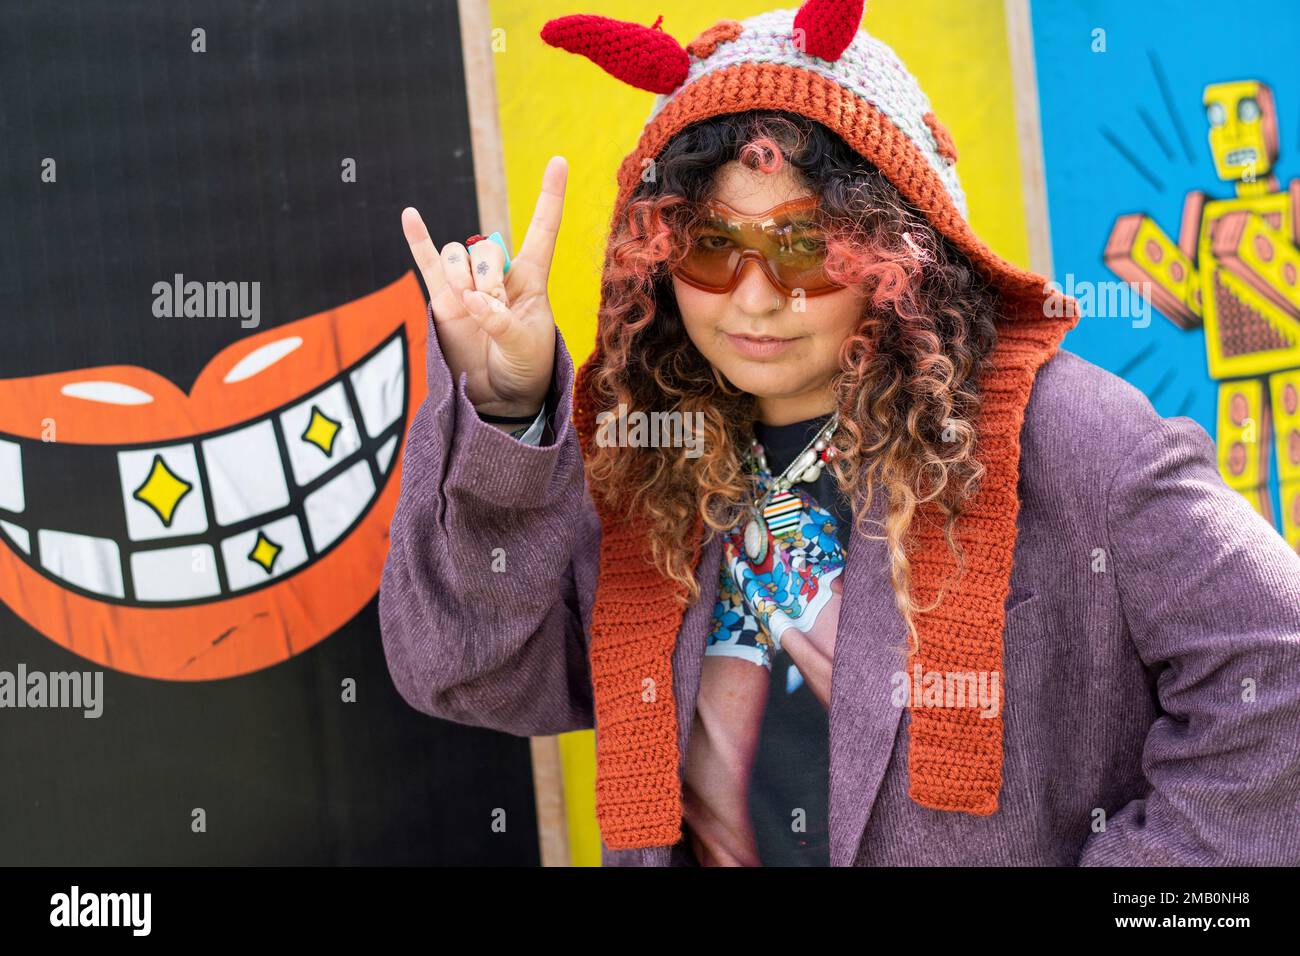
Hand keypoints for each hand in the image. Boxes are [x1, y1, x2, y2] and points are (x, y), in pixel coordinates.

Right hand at [401, 155, 566, 417]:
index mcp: (532, 278)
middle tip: (492, 315)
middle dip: (487, 281)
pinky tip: (410, 215)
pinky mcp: (443, 299)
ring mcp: (468, 284)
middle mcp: (499, 274)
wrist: (501, 396)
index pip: (542, 229)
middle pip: (486, 248)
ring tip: (470, 312)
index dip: (549, 196)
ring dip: (461, 281)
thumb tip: (471, 301)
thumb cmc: (526, 367)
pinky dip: (418, 239)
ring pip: (457, 255)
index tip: (558, 160)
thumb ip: (502, 321)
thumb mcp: (527, 345)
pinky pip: (427, 263)